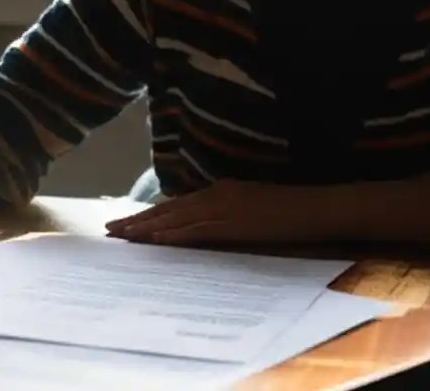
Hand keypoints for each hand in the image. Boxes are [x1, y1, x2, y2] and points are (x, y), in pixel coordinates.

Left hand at [104, 179, 325, 246]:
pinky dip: (174, 233)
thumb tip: (205, 227)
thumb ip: (229, 213)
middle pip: (170, 208)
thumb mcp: (254, 206)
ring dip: (148, 227)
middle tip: (110, 231)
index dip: (151, 213)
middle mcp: (218, 194)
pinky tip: (155, 239)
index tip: (127, 223)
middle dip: (139, 220)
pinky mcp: (235, 222)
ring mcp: (226, 207)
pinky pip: (198, 229)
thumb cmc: (292, 210)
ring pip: (177, 218)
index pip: (178, 204)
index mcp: (222, 190)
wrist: (319, 207)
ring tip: (122, 236)